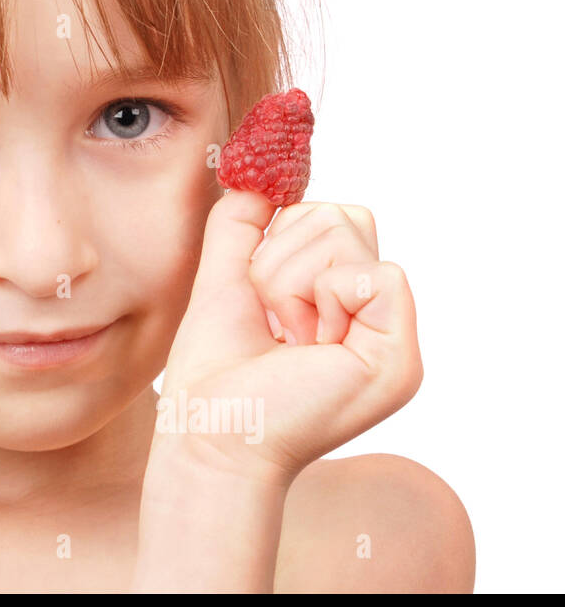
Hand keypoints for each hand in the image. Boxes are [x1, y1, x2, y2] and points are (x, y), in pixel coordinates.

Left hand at [156, 190, 422, 486]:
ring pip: (347, 235)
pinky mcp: (398, 356)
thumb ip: (242, 224)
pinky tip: (305, 345)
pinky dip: (317, 297)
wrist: (210, 433)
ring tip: (284, 336)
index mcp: (343, 301)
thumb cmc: (212, 372)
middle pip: (343, 215)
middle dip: (281, 257)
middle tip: (271, 320)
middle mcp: (377, 317)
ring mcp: (393, 338)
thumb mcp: (224, 278)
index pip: (332, 216)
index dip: (280, 241)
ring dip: (288, 280)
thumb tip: (258, 173)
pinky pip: (369, 273)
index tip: (261, 298)